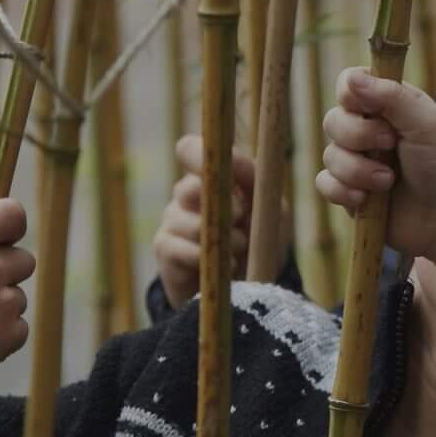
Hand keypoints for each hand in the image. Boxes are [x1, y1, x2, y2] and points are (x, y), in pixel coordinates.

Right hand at [152, 133, 256, 306]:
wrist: (253, 286)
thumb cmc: (263, 238)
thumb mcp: (270, 208)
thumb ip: (255, 179)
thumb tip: (234, 158)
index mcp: (212, 176)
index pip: (189, 150)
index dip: (198, 153)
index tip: (226, 169)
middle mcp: (187, 194)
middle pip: (185, 188)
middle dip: (220, 206)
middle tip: (242, 218)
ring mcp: (172, 220)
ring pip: (182, 220)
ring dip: (217, 237)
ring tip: (240, 249)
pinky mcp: (165, 249)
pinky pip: (176, 246)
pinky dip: (203, 256)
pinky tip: (223, 266)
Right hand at [316, 67, 435, 259]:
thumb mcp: (426, 123)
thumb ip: (392, 96)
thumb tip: (351, 79)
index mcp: (387, 105)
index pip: (349, 83)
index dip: (351, 94)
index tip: (373, 109)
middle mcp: (367, 129)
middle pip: (333, 120)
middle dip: (359, 136)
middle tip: (392, 145)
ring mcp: (356, 161)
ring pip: (329, 154)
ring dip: (358, 170)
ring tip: (388, 182)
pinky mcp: (348, 190)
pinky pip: (324, 183)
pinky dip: (342, 191)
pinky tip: (365, 199)